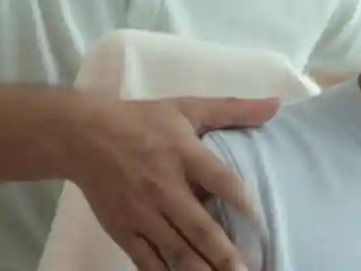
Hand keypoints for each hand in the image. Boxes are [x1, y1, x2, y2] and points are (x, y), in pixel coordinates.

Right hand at [70, 95, 279, 270]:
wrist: (83, 136)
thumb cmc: (141, 121)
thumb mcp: (187, 108)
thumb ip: (232, 110)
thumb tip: (276, 105)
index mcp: (183, 154)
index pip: (220, 181)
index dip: (242, 201)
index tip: (259, 221)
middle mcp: (164, 187)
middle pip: (199, 227)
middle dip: (224, 255)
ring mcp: (142, 213)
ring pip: (176, 251)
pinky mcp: (123, 230)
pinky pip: (147, 261)